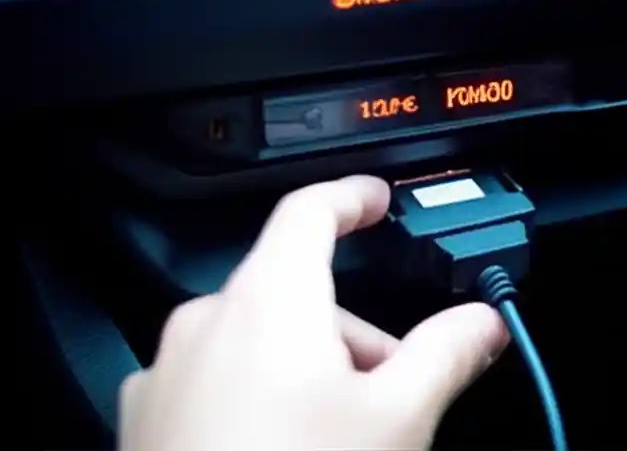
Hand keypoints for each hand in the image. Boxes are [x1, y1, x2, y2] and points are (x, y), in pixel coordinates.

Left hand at [119, 175, 508, 450]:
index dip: (351, 199)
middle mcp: (205, 324)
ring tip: (340, 436)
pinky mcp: (146, 422)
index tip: (373, 200)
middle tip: (393, 384)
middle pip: (290, 290)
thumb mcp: (397, 420)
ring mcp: (167, 373)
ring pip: (253, 342)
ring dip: (304, 367)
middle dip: (350, 329)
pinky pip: (213, 382)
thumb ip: (446, 353)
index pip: (310, 212)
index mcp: (268, 301)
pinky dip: (256, 397)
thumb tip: (480, 324)